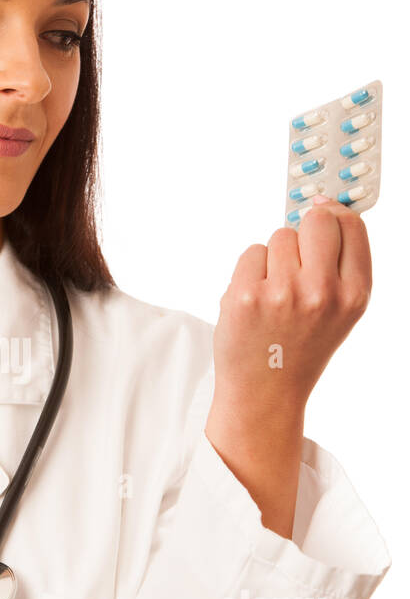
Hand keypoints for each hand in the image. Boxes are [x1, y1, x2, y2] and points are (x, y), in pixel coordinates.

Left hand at [210, 200, 371, 425]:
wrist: (266, 392)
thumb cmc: (302, 346)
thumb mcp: (339, 310)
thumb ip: (341, 263)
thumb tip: (324, 206)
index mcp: (354, 295)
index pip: (352, 226)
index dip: (335, 213)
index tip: (323, 210)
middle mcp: (322, 292)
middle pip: (316, 221)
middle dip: (303, 230)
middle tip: (295, 259)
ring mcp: (282, 293)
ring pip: (279, 237)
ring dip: (274, 258)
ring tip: (275, 295)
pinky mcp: (245, 296)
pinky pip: (251, 254)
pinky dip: (250, 271)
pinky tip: (255, 301)